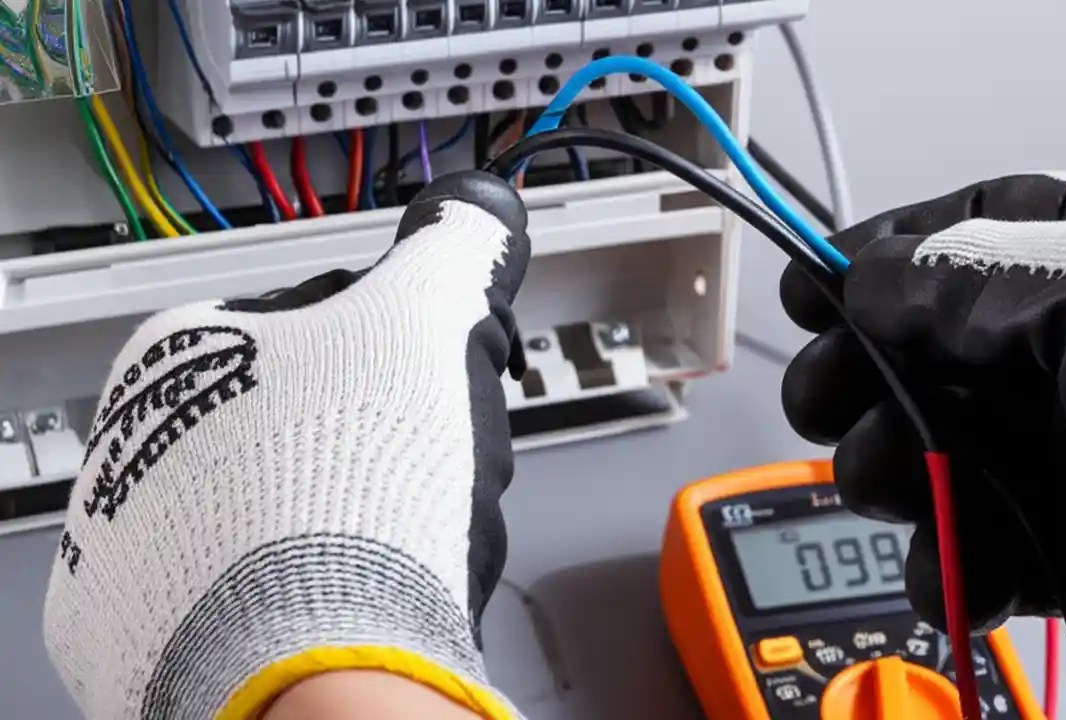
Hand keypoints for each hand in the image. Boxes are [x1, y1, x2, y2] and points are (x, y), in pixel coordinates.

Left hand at [44, 172, 529, 719]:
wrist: (313, 652)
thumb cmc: (346, 483)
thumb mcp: (424, 319)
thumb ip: (456, 247)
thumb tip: (479, 207)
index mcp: (187, 349)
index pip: (334, 324)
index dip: (416, 349)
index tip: (447, 380)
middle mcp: (141, 443)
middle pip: (321, 419)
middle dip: (396, 437)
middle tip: (430, 468)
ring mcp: (142, 547)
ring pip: (302, 504)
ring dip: (370, 513)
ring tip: (399, 539)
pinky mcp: (156, 633)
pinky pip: (269, 584)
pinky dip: (319, 583)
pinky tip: (356, 588)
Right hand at [780, 169, 1065, 719]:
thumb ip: (966, 268)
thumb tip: (868, 276)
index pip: (966, 230)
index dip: (877, 260)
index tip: (810, 290)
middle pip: (925, 344)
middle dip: (862, 374)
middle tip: (825, 396)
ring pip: (930, 444)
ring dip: (892, 469)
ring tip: (894, 484)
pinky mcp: (1064, 538)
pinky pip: (965, 536)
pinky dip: (944, 558)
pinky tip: (958, 565)